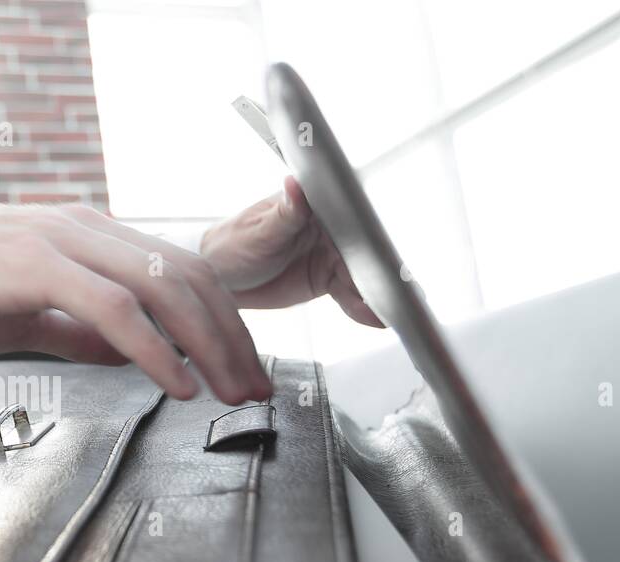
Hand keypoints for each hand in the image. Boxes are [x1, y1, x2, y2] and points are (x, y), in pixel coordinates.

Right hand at [0, 200, 272, 402]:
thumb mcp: (26, 315)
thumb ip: (80, 331)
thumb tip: (129, 355)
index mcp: (89, 236)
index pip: (179, 270)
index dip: (220, 320)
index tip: (239, 367)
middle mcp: (87, 228)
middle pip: (189, 276)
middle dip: (232, 336)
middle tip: (255, 389)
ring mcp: (64, 241)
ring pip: (164, 288)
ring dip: (208, 345)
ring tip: (230, 392)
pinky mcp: (37, 264)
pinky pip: (115, 308)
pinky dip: (155, 349)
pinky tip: (177, 384)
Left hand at [200, 176, 383, 326]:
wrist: (219, 277)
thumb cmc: (232, 244)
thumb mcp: (259, 230)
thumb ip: (285, 213)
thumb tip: (296, 186)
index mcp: (314, 206)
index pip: (349, 216)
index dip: (367, 233)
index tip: (381, 250)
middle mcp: (328, 228)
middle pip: (363, 247)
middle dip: (382, 267)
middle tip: (400, 284)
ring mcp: (329, 254)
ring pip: (360, 273)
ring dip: (377, 291)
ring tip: (392, 307)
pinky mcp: (326, 279)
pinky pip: (349, 293)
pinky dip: (361, 306)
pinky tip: (374, 317)